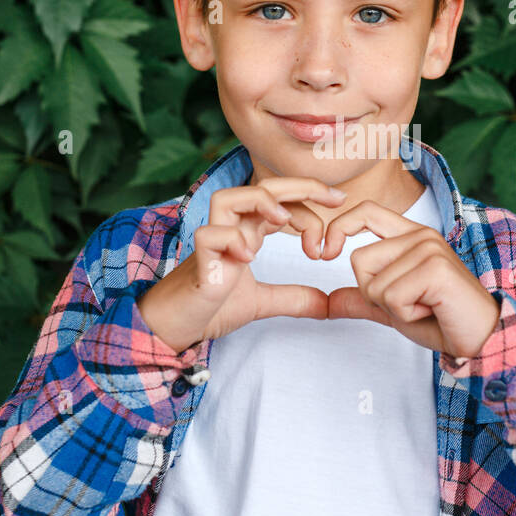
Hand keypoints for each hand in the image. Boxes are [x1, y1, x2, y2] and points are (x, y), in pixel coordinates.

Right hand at [137, 177, 345, 351]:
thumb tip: (328, 305)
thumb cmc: (211, 307)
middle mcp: (231, 229)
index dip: (310, 197)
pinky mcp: (198, 261)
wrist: (175, 328)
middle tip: (335, 198)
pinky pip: (209, 235)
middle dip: (301, 187)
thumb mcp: (262, 303)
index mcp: (247, 231)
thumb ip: (294, 299)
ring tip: (284, 221)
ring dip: (261, 201)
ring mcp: (213, 242)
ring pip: (229, 197)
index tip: (341, 204)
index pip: (281, 200)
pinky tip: (248, 258)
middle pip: (262, 188)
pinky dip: (231, 240)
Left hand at [321, 201, 499, 358]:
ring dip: (393, 308)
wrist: (481, 339)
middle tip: (411, 302)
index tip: (325, 252)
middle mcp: (421, 236)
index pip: (366, 211)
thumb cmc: (442, 320)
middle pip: (360, 260)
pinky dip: (406, 314)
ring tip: (426, 306)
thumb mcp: (392, 308)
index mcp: (411, 235)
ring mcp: (430, 248)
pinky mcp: (435, 269)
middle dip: (374, 294)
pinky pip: (392, 297)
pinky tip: (433, 310)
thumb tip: (324, 302)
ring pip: (374, 283)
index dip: (340, 227)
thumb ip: (360, 300)